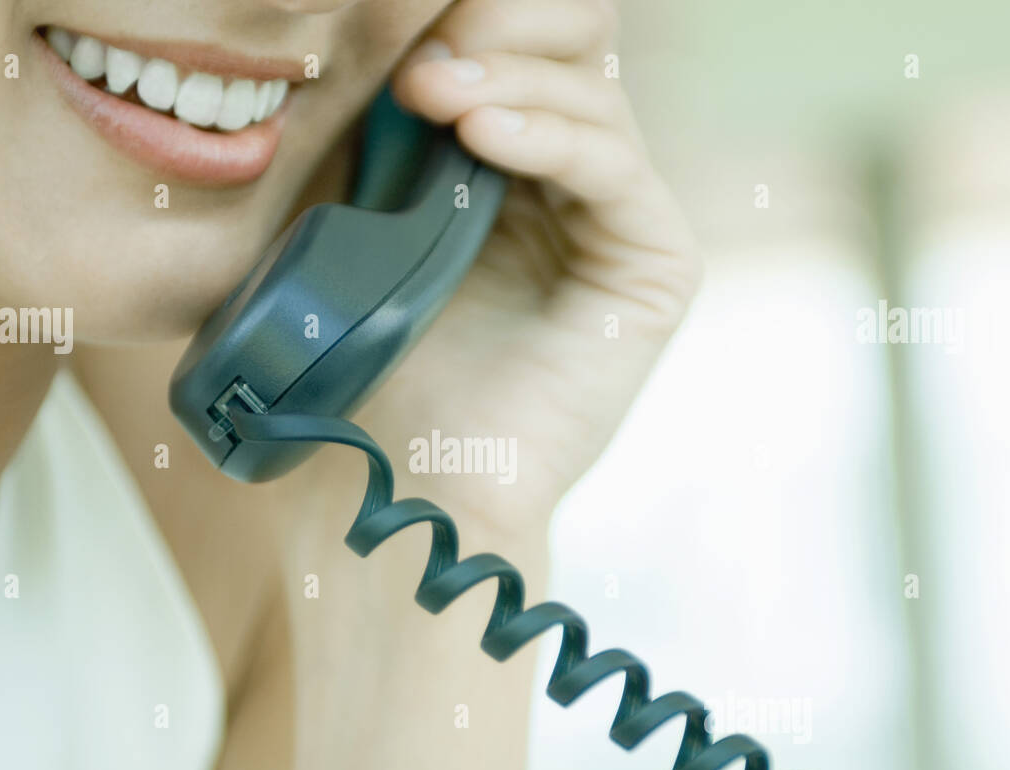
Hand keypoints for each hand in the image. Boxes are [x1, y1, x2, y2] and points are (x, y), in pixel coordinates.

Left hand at [335, 0, 702, 536]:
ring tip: (428, 92)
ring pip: (589, 91)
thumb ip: (380, 122)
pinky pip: (614, 168)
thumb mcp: (355, 219)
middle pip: (568, 41)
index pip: (509, 36)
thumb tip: (386, 30)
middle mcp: (568, 174)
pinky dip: (550, 137)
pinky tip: (482, 134)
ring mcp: (617, 215)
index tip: (386, 22)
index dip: (463, 19)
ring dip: (504, 76)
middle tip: (417, 56)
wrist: (414, 483)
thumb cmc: (371, 364)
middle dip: (493, 27)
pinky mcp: (654, 261)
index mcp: (502, 156)